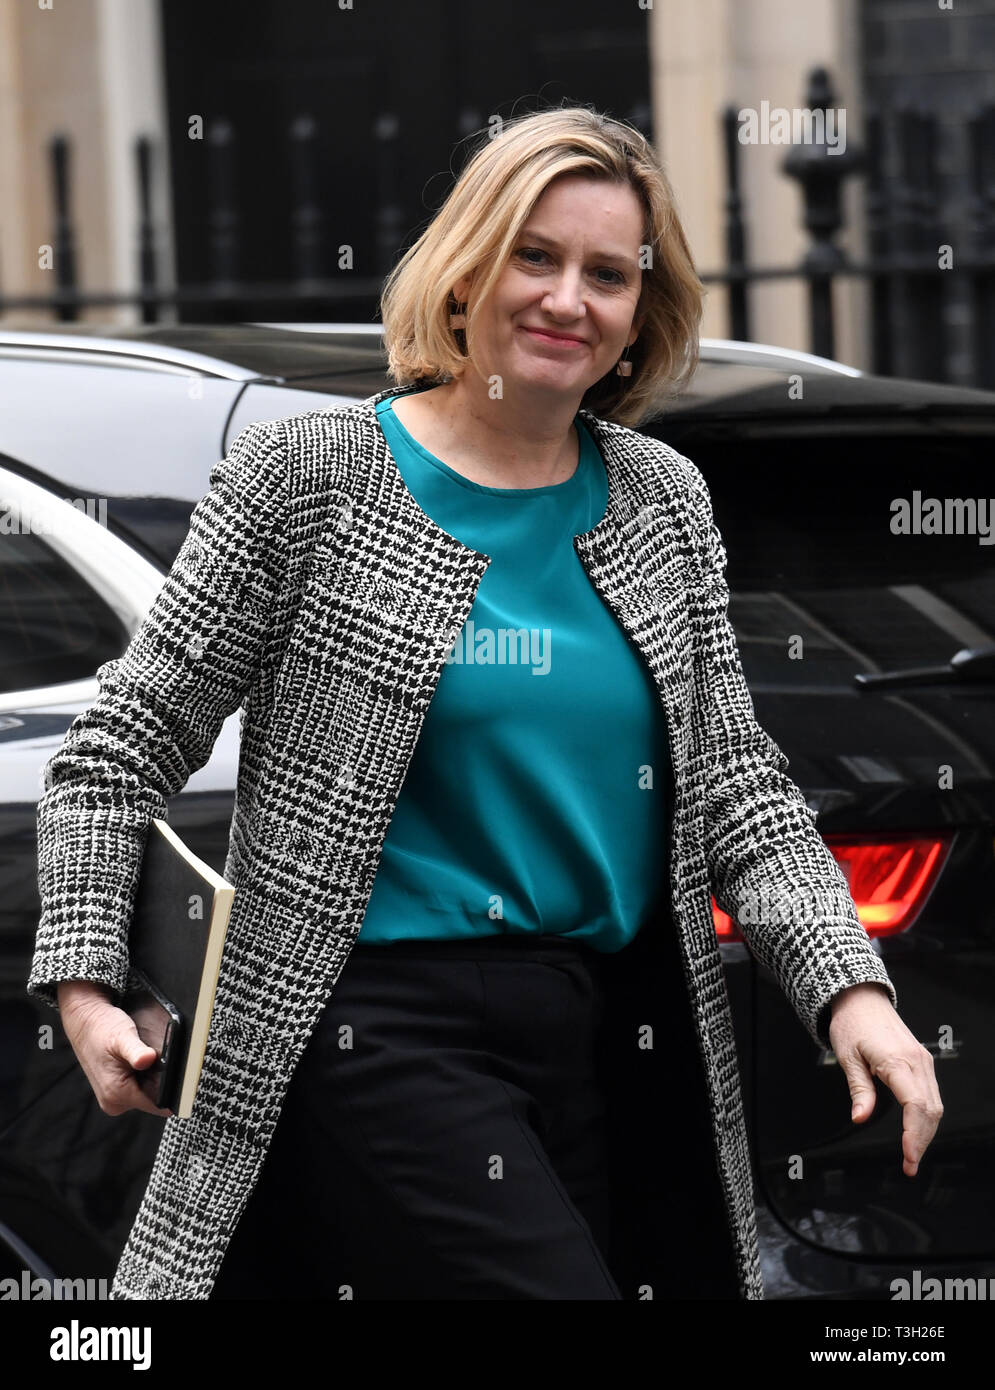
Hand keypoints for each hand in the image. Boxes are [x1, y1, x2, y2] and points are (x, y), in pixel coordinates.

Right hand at [57, 980, 173, 1118]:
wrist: (85, 1021)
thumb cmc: (101, 1027)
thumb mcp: (122, 1036)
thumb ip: (136, 1051)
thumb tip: (148, 1059)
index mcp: (116, 1094)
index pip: (158, 1104)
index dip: (174, 1091)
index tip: (183, 1076)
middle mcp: (114, 1102)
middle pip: (154, 1099)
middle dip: (161, 1081)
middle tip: (157, 1058)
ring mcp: (114, 1098)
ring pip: (147, 1093)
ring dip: (152, 1077)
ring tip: (147, 1056)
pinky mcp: (115, 1091)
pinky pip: (139, 1087)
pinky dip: (144, 1075)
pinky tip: (140, 1059)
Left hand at [829, 982, 941, 1176]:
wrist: (862, 998)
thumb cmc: (852, 1023)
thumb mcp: (847, 1057)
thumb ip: (859, 1089)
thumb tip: (860, 1117)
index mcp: (897, 1061)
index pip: (915, 1106)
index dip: (914, 1135)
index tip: (908, 1156)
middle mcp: (916, 1061)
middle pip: (930, 1111)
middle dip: (921, 1141)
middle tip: (909, 1166)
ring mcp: (923, 1061)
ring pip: (935, 1105)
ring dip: (926, 1132)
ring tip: (912, 1154)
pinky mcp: (922, 1061)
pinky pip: (931, 1094)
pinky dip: (926, 1117)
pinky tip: (916, 1131)